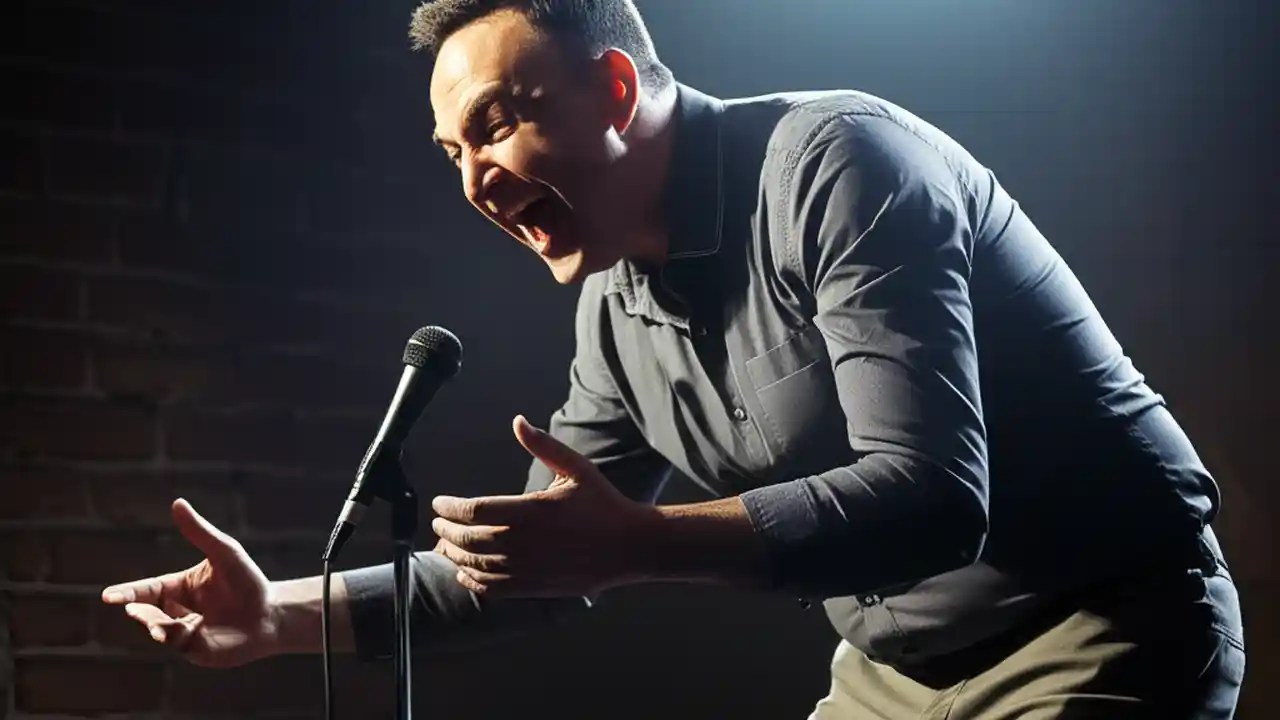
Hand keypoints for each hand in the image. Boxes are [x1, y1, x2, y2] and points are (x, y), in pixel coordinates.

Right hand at [101, 499, 276, 667]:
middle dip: (140, 613)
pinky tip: (193, 630)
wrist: (273, 613)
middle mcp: (177, 611)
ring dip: (158, 628)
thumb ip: (200, 532)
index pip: (146, 589)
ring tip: (161, 628)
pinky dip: (180, 639)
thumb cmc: (248, 581)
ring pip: (160, 631)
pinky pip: (180, 646)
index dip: (127, 593)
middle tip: (135, 609)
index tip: (108, 597)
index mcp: (177, 588)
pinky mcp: (197, 651)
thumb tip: (177, 503)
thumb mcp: (224, 552)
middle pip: (146, 612)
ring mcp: (185, 633)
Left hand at [431, 415, 658, 598]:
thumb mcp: (576, 468)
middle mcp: (524, 541)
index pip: (474, 510)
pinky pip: (493, 588)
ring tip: (444, 546)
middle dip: (447, 531)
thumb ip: (543, 446)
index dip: (450, 508)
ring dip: (455, 554)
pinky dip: (472, 581)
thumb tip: (518, 420)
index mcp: (531, 510)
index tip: (440, 503)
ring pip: (477, 564)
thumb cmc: (603, 503)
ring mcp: (527, 568)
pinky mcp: (533, 587)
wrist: (630, 546)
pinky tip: (463, 573)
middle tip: (438, 524)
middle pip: (469, 538)